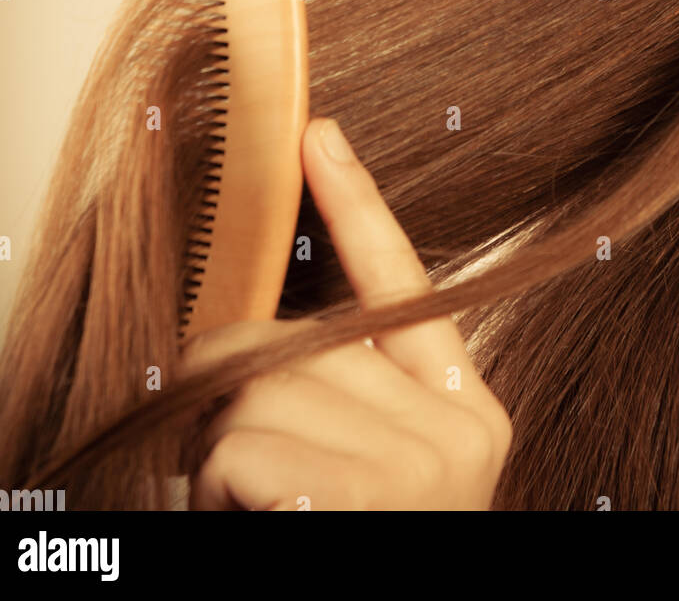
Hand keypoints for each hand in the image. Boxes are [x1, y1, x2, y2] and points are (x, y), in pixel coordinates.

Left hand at [179, 116, 512, 510]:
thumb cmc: (344, 544)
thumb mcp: (364, 472)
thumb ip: (342, 393)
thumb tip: (254, 328)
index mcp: (465, 413)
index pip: (405, 289)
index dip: (354, 205)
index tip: (318, 134)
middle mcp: (457, 429)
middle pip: (294, 342)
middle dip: (233, 402)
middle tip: (241, 482)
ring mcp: (418, 462)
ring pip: (255, 386)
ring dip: (215, 454)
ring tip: (250, 511)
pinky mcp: (364, 495)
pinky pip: (238, 443)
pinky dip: (213, 488)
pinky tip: (249, 521)